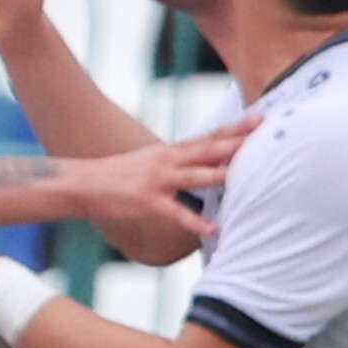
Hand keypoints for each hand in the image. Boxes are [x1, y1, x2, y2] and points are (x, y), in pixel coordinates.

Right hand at [67, 117, 254, 255]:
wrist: (85, 183)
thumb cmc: (122, 175)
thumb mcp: (153, 161)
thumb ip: (181, 163)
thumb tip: (209, 166)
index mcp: (171, 151)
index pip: (210, 136)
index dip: (235, 128)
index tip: (260, 119)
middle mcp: (168, 160)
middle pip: (208, 148)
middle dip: (236, 142)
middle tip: (263, 133)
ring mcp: (158, 180)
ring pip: (194, 176)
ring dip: (218, 175)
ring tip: (242, 177)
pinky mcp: (148, 201)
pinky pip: (175, 213)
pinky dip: (194, 221)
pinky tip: (211, 228)